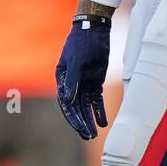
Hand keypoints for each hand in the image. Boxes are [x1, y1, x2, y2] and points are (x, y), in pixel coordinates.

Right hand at [55, 15, 110, 138]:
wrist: (95, 29)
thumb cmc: (81, 42)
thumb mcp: (76, 60)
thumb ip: (72, 79)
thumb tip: (67, 100)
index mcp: (63, 79)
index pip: (66, 103)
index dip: (73, 117)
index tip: (80, 128)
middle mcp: (72, 83)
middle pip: (76, 108)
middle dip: (82, 122)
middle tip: (89, 136)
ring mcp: (84, 82)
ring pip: (87, 106)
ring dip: (90, 119)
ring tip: (96, 134)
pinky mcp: (96, 81)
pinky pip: (97, 99)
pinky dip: (99, 110)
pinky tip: (103, 122)